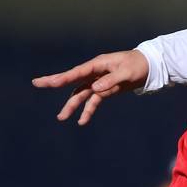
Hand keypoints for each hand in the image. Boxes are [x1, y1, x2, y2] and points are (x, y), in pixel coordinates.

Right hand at [32, 50, 149, 124]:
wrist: (150, 66)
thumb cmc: (139, 65)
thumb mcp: (127, 72)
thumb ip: (111, 80)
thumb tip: (94, 88)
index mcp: (99, 64)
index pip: (77, 72)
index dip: (62, 77)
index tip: (48, 82)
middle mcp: (95, 72)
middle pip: (73, 80)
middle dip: (55, 82)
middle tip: (37, 83)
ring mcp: (99, 81)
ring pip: (81, 93)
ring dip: (72, 105)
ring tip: (61, 118)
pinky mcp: (105, 89)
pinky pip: (93, 101)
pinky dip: (88, 111)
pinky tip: (82, 122)